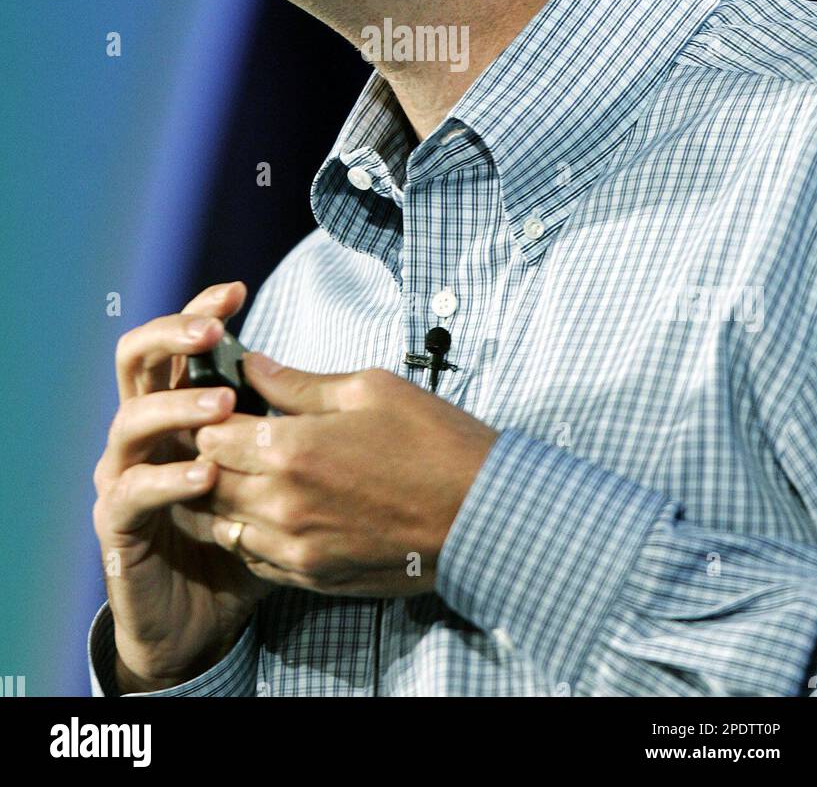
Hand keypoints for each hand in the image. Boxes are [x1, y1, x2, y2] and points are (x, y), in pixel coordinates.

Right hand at [92, 281, 272, 689]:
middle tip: (214, 332)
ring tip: (222, 404)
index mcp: (178, 407)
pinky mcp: (118, 522)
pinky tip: (205, 473)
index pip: (180, 344)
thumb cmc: (244, 537)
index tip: (236, 292)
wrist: (202, 619)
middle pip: (137, 361)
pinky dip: (169, 478)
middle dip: (172, 338)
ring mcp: (124, 473)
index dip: (201, 314)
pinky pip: (135, 490)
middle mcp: (144, 431)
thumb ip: (279, 422)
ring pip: (131, 418)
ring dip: (175, 406)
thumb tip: (282, 366)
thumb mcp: (278, 473)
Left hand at [191, 359, 499, 597]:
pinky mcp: (315, 577)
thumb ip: (300, 383)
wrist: (481, 515)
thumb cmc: (433, 441)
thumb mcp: (371, 389)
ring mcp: (297, 549)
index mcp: (293, 449)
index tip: (223, 405)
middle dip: (209, 457)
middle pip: (207, 482)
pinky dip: (250, 535)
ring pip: (223, 526)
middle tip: (228, 436)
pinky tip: (271, 511)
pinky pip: (254, 560)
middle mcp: (283, 505)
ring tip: (247, 473)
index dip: (210, 416)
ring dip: (225, 498)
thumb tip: (252, 366)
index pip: (211, 434)